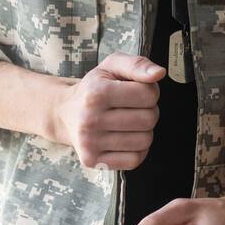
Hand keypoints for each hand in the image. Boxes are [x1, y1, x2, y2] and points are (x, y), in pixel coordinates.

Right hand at [50, 51, 163, 169]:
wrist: (65, 112)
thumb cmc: (95, 87)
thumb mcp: (112, 66)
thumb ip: (138, 64)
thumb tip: (159, 73)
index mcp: (96, 93)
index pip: (148, 94)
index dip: (149, 91)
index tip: (135, 91)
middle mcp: (90, 120)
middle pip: (149, 119)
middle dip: (148, 111)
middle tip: (131, 108)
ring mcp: (90, 143)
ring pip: (145, 141)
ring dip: (143, 131)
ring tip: (127, 122)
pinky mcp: (93, 161)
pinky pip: (135, 159)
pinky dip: (137, 149)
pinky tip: (124, 138)